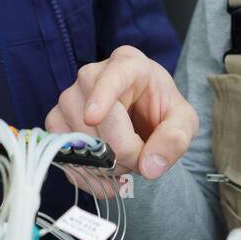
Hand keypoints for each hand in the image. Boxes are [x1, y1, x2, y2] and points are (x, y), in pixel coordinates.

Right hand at [45, 45, 196, 197]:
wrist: (145, 119)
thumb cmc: (162, 111)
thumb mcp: (183, 122)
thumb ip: (175, 140)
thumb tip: (149, 166)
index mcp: (128, 64)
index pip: (111, 77)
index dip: (101, 96)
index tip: (93, 117)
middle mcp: (92, 75)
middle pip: (96, 120)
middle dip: (121, 151)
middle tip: (141, 159)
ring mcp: (69, 97)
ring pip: (77, 137)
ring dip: (104, 163)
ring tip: (124, 160)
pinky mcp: (57, 119)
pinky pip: (62, 150)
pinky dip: (83, 172)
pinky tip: (103, 175)